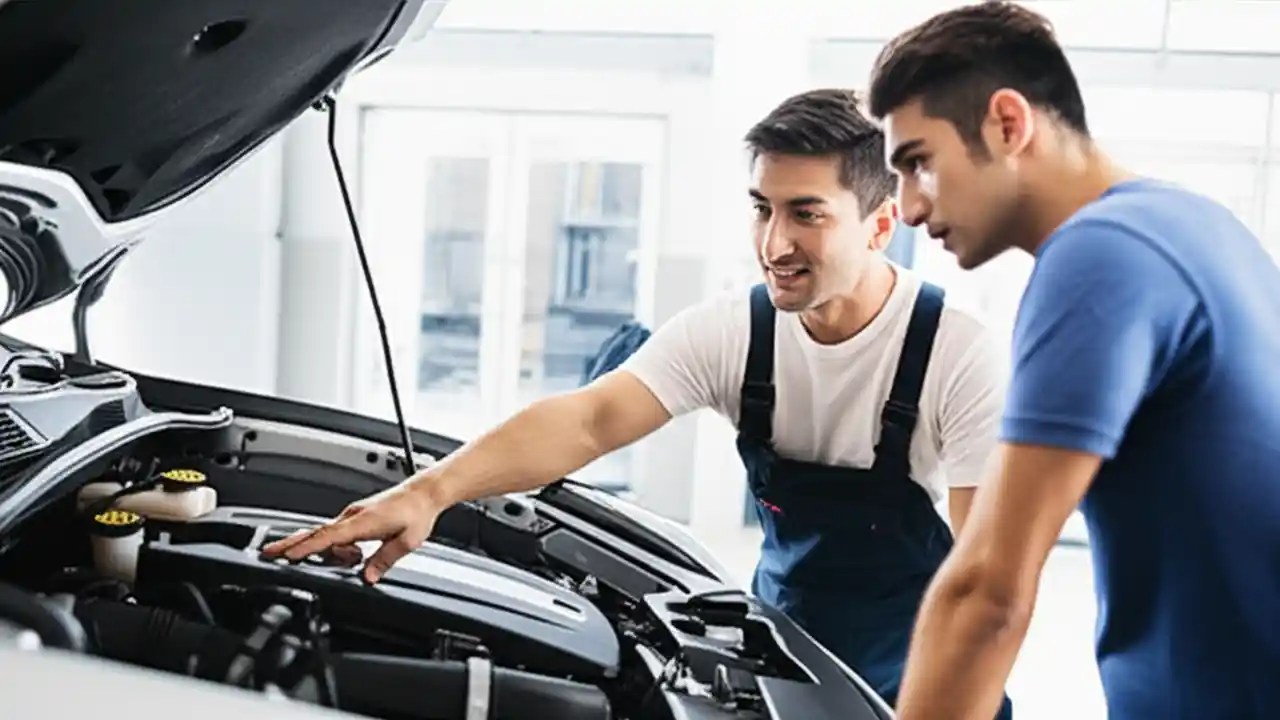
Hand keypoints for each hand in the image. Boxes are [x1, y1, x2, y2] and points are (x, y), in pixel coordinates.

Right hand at [260, 478, 441, 583]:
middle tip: (268, 552)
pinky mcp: (357, 516)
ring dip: (328, 551)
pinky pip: (338, 532)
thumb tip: (368, 577)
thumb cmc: (417, 513)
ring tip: (354, 559)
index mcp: (363, 521)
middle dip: (290, 543)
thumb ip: (384, 560)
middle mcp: (353, 515)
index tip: (287, 555)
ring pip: (327, 535)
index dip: (306, 547)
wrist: (425, 493)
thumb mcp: (407, 542)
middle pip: (315, 532)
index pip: (328, 536)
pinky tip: (353, 554)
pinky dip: (336, 545)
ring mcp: (353, 514)